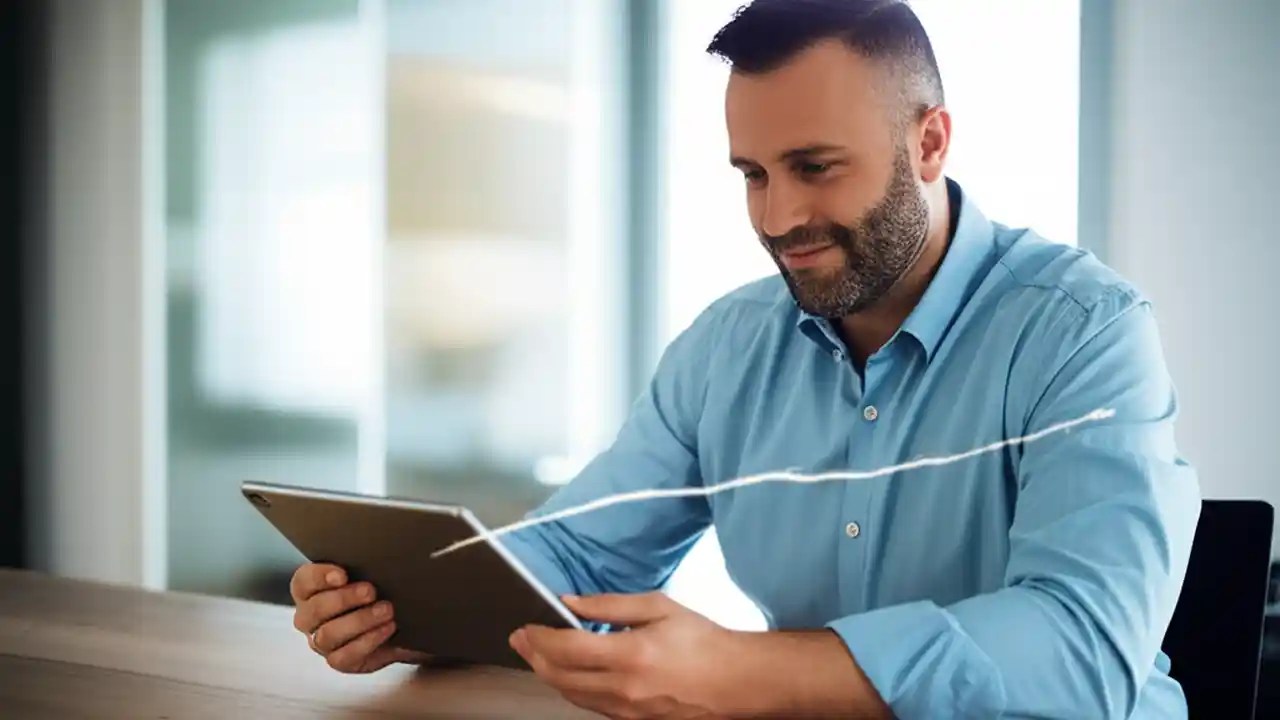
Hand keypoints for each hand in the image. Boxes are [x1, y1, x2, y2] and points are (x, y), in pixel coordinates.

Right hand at [290, 562, 428, 672]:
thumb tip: (382, 543)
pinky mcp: (339, 661)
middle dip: (343, 599)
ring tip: (386, 610)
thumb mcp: (373, 572)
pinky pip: (344, 656)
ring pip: (328, 634)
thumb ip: (366, 562)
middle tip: (370, 590)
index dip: (318, 577)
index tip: (341, 574)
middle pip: (314, 610)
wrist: (403, 622)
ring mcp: (321, 641)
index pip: (302, 582)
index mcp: (310, 590)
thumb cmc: (380, 590)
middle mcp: (309, 617)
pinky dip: (368, 641)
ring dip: (359, 621)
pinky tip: (387, 628)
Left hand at [509, 592, 738, 718]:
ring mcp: (627, 712)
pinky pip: (592, 707)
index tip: (525, 626)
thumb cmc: (702, 640)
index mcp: (630, 654)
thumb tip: (569, 603)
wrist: (737, 682)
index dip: (538, 637)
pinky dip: (574, 689)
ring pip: (571, 696)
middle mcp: (623, 689)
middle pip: (559, 677)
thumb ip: (609, 605)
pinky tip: (570, 674)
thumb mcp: (658, 607)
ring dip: (549, 675)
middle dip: (533, 657)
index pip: (565, 648)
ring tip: (538, 655)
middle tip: (520, 639)